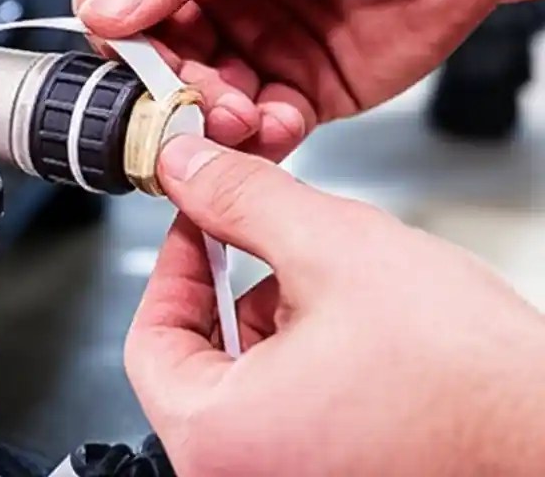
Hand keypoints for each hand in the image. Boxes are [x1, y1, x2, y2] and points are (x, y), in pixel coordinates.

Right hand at [73, 0, 544, 159]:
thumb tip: (107, 8)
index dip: (115, 30)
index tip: (132, 59)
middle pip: (154, 58)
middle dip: (168, 86)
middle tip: (195, 98)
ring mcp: (257, 40)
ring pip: (201, 100)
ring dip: (213, 118)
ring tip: (241, 115)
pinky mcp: (299, 85)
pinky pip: (259, 128)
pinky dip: (261, 138)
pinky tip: (278, 122)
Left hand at [126, 134, 544, 475]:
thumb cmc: (468, 380)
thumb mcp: (333, 250)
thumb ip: (243, 201)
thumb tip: (188, 171)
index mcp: (217, 436)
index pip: (148, 339)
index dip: (176, 267)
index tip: (200, 227)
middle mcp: (239, 475)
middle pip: (196, 364)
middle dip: (234, 293)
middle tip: (268, 246)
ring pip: (248, 388)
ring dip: (278, 327)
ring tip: (334, 293)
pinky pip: (291, 418)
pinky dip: (310, 368)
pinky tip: (360, 335)